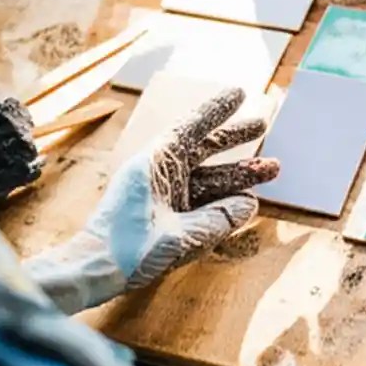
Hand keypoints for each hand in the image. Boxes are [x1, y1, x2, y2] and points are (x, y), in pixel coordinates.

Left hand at [25, 88, 278, 313]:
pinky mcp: (164, 214)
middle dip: (234, 138)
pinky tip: (246, 201)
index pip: (191, 128)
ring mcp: (162, 195)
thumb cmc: (126, 249)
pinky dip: (223, 198)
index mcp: (154, 166)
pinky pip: (200, 199)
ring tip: (272, 169)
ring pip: (207, 176)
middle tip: (263, 124)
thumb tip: (248, 204)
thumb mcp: (179, 237)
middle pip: (203, 149)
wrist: (92, 272)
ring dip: (238, 174)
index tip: (240, 93)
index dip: (216, 110)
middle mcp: (159, 174)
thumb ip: (217, 219)